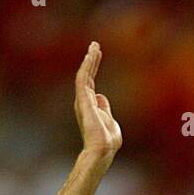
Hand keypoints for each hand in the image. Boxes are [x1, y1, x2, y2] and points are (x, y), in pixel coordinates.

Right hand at [74, 41, 121, 162]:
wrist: (102, 150)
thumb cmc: (108, 141)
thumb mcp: (110, 122)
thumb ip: (105, 109)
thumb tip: (101, 96)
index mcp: (91, 107)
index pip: (91, 84)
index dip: (94, 68)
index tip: (97, 54)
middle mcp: (84, 102)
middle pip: (87, 77)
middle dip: (91, 60)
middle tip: (95, 45)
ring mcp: (83, 101)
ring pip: (85, 75)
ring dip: (89, 60)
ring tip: (94, 45)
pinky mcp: (83, 100)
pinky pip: (83, 79)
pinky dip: (87, 66)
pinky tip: (90, 55)